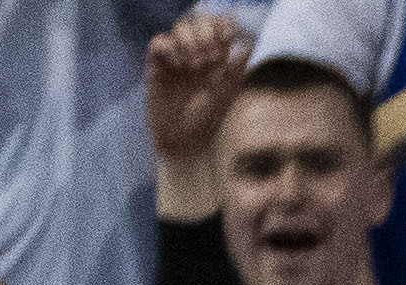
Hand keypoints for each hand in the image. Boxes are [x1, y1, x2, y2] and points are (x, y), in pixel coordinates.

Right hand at [142, 11, 246, 167]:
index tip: (226, 40)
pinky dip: (168, 48)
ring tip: (194, 65)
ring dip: (189, 40)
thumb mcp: (225, 95)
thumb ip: (234, 70)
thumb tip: (247, 45)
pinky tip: (178, 65)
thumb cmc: (207, 122)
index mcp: (218, 58)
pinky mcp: (157, 65)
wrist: (182, 141)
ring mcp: (177, 57)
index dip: (222, 26)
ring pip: (180, 28)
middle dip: (205, 32)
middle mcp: (198, 53)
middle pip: (198, 21)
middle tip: (211, 57)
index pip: (220, 27)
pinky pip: (158, 43)